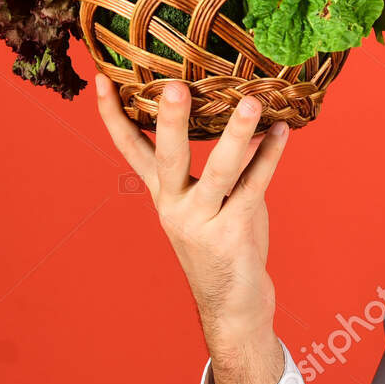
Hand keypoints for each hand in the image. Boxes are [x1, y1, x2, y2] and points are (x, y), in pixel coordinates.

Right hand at [95, 76, 290, 383]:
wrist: (232, 305)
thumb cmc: (225, 244)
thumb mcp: (213, 202)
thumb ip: (222, 165)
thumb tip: (243, 118)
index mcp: (162, 193)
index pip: (130, 148)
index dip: (114, 115)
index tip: (102, 79)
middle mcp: (174, 206)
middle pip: (167, 157)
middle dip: (169, 121)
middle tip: (174, 85)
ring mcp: (202, 221)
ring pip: (219, 171)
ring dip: (236, 135)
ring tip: (251, 101)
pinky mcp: (233, 232)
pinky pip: (254, 187)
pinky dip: (270, 157)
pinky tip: (282, 132)